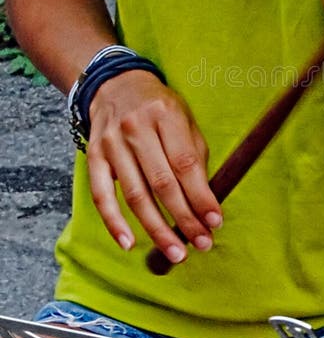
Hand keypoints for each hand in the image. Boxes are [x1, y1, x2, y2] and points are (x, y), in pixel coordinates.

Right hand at [86, 70, 221, 262]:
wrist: (115, 85)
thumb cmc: (159, 108)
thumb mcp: (184, 119)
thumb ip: (195, 156)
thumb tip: (206, 201)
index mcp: (166, 115)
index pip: (186, 163)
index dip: (201, 196)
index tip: (215, 221)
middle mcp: (137, 128)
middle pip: (162, 183)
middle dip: (184, 218)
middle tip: (202, 244)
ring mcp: (112, 143)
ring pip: (135, 195)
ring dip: (157, 229)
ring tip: (175, 252)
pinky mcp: (94, 156)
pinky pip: (102, 195)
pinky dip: (114, 222)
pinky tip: (129, 243)